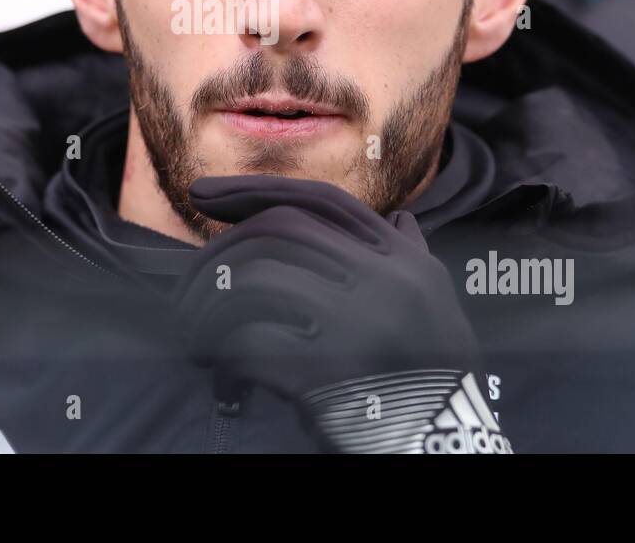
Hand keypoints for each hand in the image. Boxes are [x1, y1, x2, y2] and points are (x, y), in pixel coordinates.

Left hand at [172, 175, 480, 404]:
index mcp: (402, 260)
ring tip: (198, 338)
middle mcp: (383, 280)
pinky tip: (224, 380)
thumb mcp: (436, 305)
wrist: (447, 444)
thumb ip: (412, 257)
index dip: (253, 190)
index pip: (321, 200)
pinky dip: (222, 357)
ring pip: (252, 279)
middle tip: (188, 291)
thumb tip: (400, 220)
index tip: (200, 195)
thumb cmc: (435, 378)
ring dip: (208, 307)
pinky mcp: (325, 373)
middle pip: (277, 230)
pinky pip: (246, 343)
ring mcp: (355, 323)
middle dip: (218, 254)